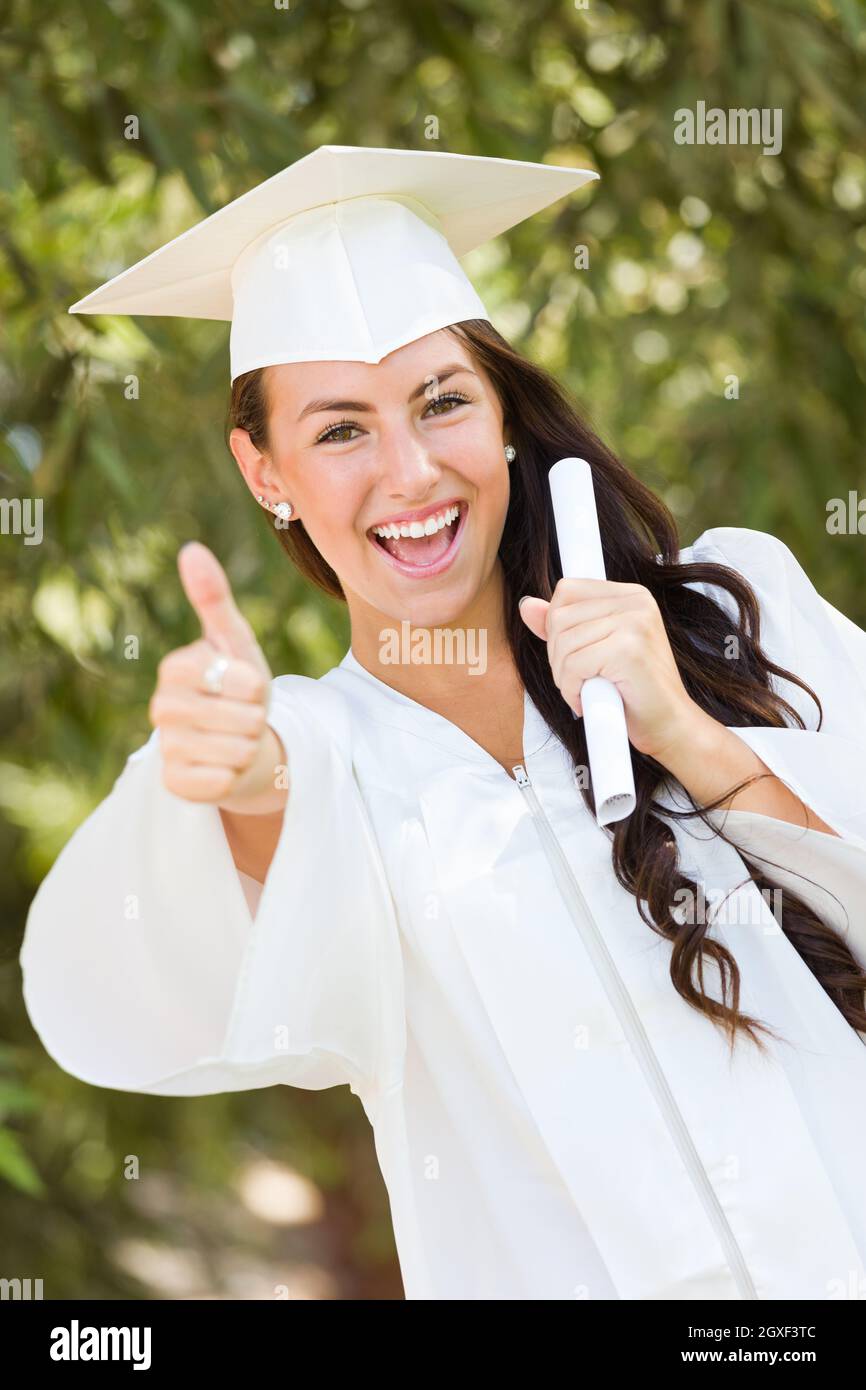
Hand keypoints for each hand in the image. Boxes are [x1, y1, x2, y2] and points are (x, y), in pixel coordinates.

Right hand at [148, 542, 282, 806]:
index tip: (244, 686)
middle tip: (242, 716)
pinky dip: (235, 775)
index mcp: (175, 669)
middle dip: (256, 719)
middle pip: (241, 718)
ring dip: (249, 747)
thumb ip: (214, 598)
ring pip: (237, 750)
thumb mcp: (236, 643)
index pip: (238, 680)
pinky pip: (223, 781)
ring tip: (237, 740)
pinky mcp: (174, 784)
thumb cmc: (239, 687)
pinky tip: (224, 766)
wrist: (240, 741)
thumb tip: (191, 549)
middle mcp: (161, 708)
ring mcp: (165, 748)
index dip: (255, 686)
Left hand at [518, 578, 707, 762]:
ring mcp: (635, 622)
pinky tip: (588, 701)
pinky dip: (571, 690)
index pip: (567, 590)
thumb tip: (526, 605)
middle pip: (559, 616)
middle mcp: (636, 601)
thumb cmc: (633, 692)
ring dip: (564, 676)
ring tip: (586, 691)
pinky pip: (573, 665)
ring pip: (563, 642)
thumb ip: (563, 626)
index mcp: (630, 595)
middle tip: (578, 680)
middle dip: (558, 656)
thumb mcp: (594, 650)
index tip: (572, 655)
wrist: (669, 726)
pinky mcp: (628, 649)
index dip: (556, 627)